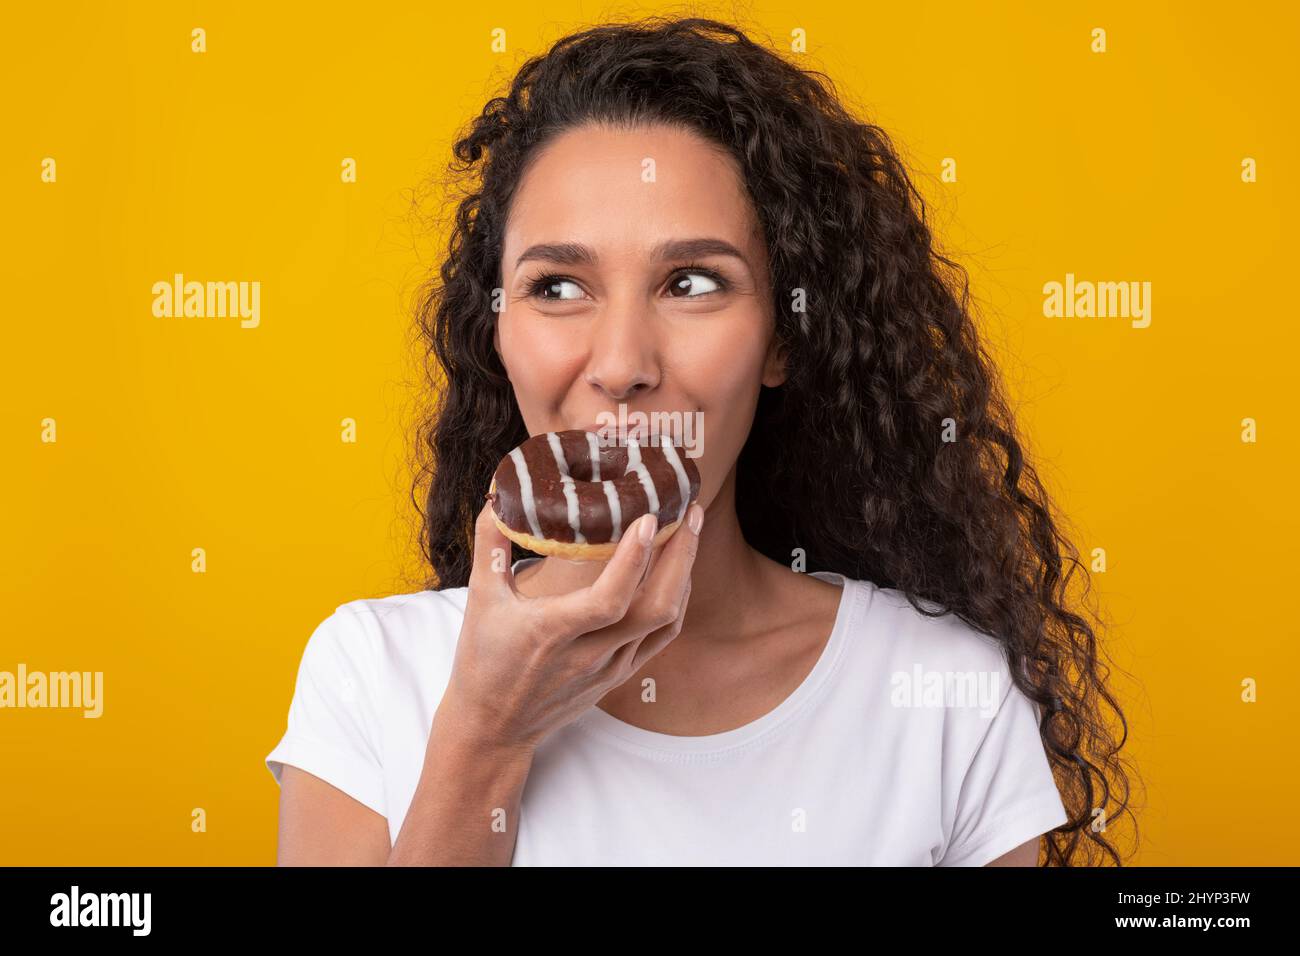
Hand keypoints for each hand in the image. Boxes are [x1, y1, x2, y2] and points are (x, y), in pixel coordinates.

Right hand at [440, 499, 701, 750]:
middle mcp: (590, 653)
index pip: (609, 600)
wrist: (495, 727)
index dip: (634, 560)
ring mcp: (611, 667)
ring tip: (690, 530)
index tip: (649, 519)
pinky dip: (676, 599)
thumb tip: (498, 495)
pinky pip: (662, 634)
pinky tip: (677, 571)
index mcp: (554, 632)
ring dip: (684, 573)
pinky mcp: (621, 674)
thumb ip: (491, 545)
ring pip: (667, 620)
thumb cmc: (484, 662)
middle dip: (682, 557)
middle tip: (692, 512)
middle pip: (657, 609)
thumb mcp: (478, 601)